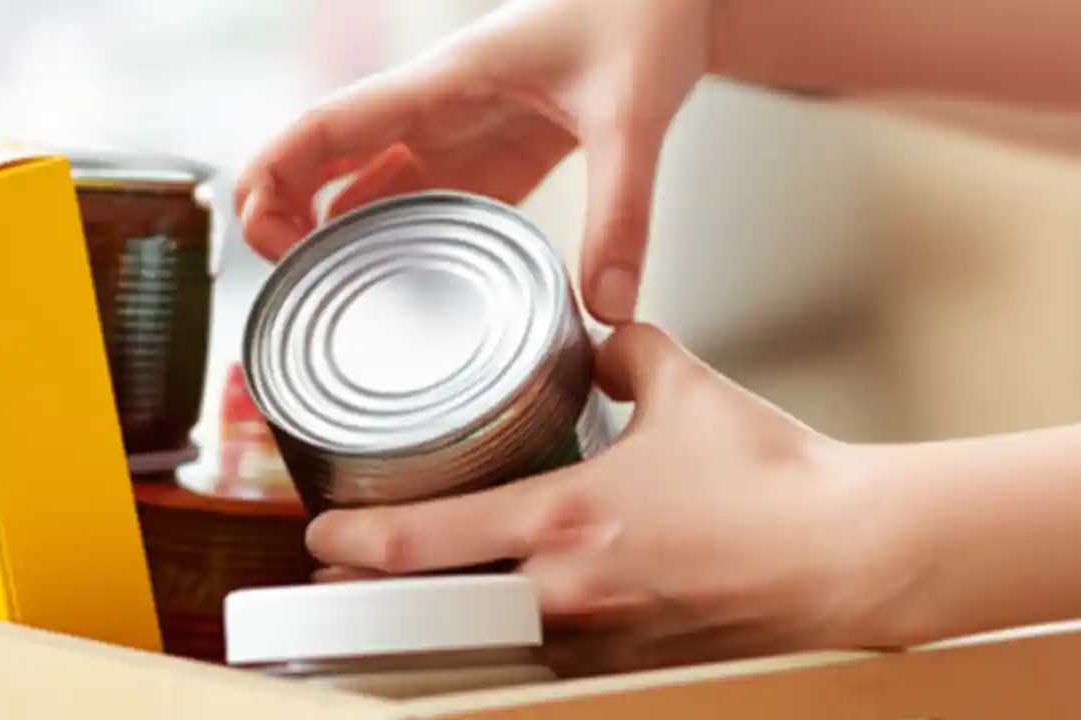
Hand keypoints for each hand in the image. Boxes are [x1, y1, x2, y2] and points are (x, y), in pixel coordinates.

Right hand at [233, 0, 711, 323]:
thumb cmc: (639, 18)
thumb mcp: (631, 114)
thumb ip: (622, 209)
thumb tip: (609, 303)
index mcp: (442, 83)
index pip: (327, 124)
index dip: (273, 170)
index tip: (250, 226)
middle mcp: (433, 111)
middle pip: (326, 162)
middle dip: (286, 215)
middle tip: (286, 283)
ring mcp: (456, 136)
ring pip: (366, 188)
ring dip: (335, 237)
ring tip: (329, 303)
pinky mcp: (488, 160)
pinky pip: (420, 204)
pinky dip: (393, 242)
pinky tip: (393, 287)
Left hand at [306, 324, 879, 676]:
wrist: (847, 553)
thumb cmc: (772, 479)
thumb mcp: (684, 388)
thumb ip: (626, 353)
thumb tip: (601, 338)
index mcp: (563, 516)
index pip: (425, 537)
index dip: (356, 536)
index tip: (319, 529)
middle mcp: (565, 587)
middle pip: (435, 603)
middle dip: (380, 590)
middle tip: (346, 568)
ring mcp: (597, 633)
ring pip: (490, 634)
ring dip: (448, 613)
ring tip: (419, 588)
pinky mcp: (632, 656)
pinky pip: (552, 652)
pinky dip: (519, 634)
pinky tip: (519, 612)